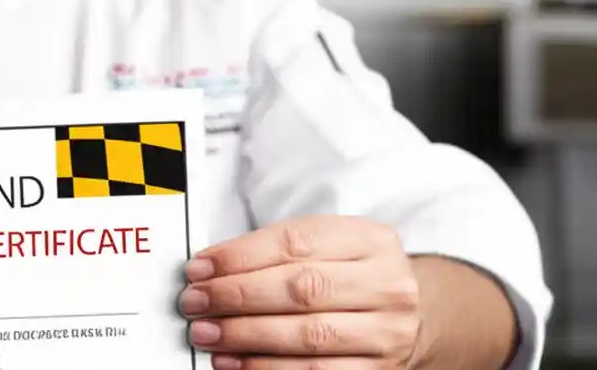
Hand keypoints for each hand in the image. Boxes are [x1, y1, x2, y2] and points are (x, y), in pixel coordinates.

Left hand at [179, 216, 421, 369]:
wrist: (403, 313)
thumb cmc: (349, 274)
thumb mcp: (324, 245)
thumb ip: (273, 251)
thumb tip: (209, 269)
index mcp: (370, 241)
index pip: (296, 243)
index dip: (240, 256)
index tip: (200, 268)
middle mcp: (387, 286)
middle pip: (302, 289)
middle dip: (237, 296)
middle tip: (195, 302)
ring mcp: (387, 332)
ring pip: (308, 336)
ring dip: (247, 337)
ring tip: (207, 334)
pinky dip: (268, 369)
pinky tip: (234, 363)